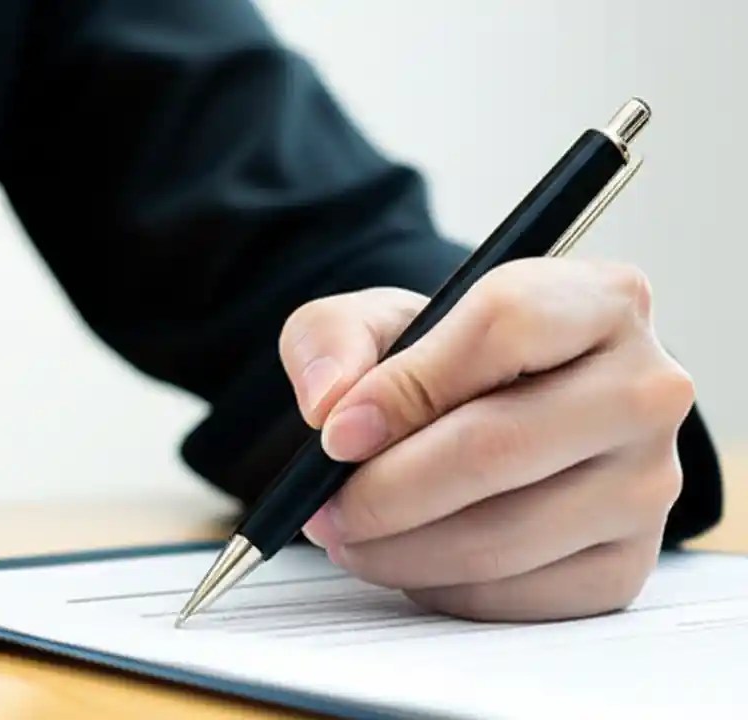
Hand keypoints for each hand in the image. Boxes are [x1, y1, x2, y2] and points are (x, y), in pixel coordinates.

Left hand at [278, 258, 694, 621]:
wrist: (492, 418)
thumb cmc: (439, 363)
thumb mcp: (375, 322)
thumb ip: (332, 337)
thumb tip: (328, 402)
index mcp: (600, 300)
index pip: (505, 328)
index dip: (407, 387)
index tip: (336, 435)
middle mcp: (646, 390)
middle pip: (500, 445)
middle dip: (387, 489)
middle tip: (323, 508)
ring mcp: (647, 485)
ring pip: (504, 534)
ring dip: (399, 547)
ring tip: (346, 534)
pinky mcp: (625, 566)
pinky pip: (516, 595)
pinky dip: (439, 586)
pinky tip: (404, 557)